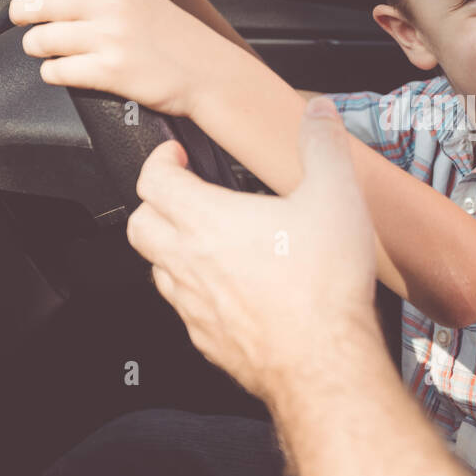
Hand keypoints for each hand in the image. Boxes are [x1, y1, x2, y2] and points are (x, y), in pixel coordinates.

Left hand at [8, 0, 222, 116]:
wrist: (210, 73)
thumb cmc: (178, 39)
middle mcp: (113, 6)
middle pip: (41, 1)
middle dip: (21, 11)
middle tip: (19, 18)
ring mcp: (110, 39)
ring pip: (41, 37)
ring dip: (34, 45)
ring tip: (40, 48)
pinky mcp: (109, 72)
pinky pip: (56, 70)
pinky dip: (51, 72)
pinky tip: (59, 70)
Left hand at [125, 97, 380, 399]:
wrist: (324, 361)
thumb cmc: (322, 285)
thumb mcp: (335, 196)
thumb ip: (324, 146)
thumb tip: (319, 114)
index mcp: (206, 220)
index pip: (152, 180)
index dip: (159, 160)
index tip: (174, 156)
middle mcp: (188, 263)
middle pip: (139, 225)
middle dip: (154, 203)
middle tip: (180, 194)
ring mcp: (195, 307)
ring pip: (157, 270)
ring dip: (170, 249)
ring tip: (203, 241)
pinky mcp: (209, 342)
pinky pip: (185, 311)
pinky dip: (195, 293)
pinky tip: (228, 291)